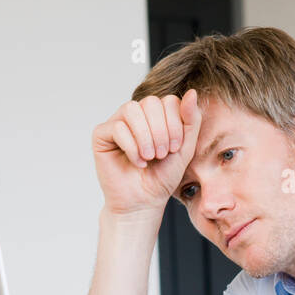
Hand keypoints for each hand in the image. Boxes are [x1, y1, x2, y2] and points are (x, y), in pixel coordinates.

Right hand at [91, 88, 201, 215]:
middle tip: (162, 154)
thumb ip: (191, 120)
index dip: (175, 124)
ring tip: (149, 157)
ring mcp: (118, 122)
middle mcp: (137, 115)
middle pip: (151, 102)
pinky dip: (131, 147)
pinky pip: (117, 127)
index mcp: (157, 115)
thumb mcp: (185, 149)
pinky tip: (137, 162)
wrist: (144, 202)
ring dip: (145, 136)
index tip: (175, 149)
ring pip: (132, 109)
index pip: (169, 100)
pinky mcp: (102, 134)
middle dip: (161, 131)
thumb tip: (192, 92)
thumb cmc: (162, 177)